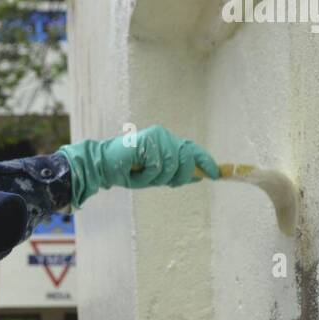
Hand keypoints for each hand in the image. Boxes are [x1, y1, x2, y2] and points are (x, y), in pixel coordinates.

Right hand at [57, 126, 219, 208]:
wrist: (104, 167)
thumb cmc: (128, 172)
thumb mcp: (156, 176)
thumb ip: (176, 174)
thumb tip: (199, 176)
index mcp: (167, 142)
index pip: (192, 149)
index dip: (205, 162)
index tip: (215, 174)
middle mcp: (164, 136)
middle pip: (187, 159)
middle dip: (181, 177)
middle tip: (166, 183)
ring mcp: (157, 137)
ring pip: (173, 165)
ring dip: (159, 178)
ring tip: (144, 176)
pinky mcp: (148, 141)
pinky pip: (158, 166)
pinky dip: (148, 175)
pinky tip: (137, 170)